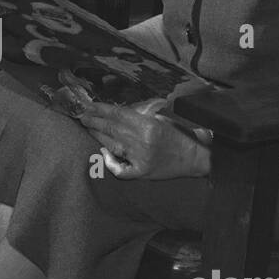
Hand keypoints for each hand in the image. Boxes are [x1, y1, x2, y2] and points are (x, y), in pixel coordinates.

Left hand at [77, 99, 205, 179]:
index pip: (118, 115)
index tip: (89, 105)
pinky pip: (120, 170)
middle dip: (94, 121)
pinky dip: (110, 162)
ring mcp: (140, 159)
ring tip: (88, 127)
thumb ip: (142, 113)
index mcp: (148, 125)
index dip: (101, 109)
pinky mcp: (141, 173)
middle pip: (111, 129)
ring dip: (98, 136)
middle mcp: (142, 142)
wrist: (196, 157)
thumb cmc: (180, 134)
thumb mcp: (162, 117)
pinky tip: (104, 153)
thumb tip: (117, 110)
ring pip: (111, 146)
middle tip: (81, 115)